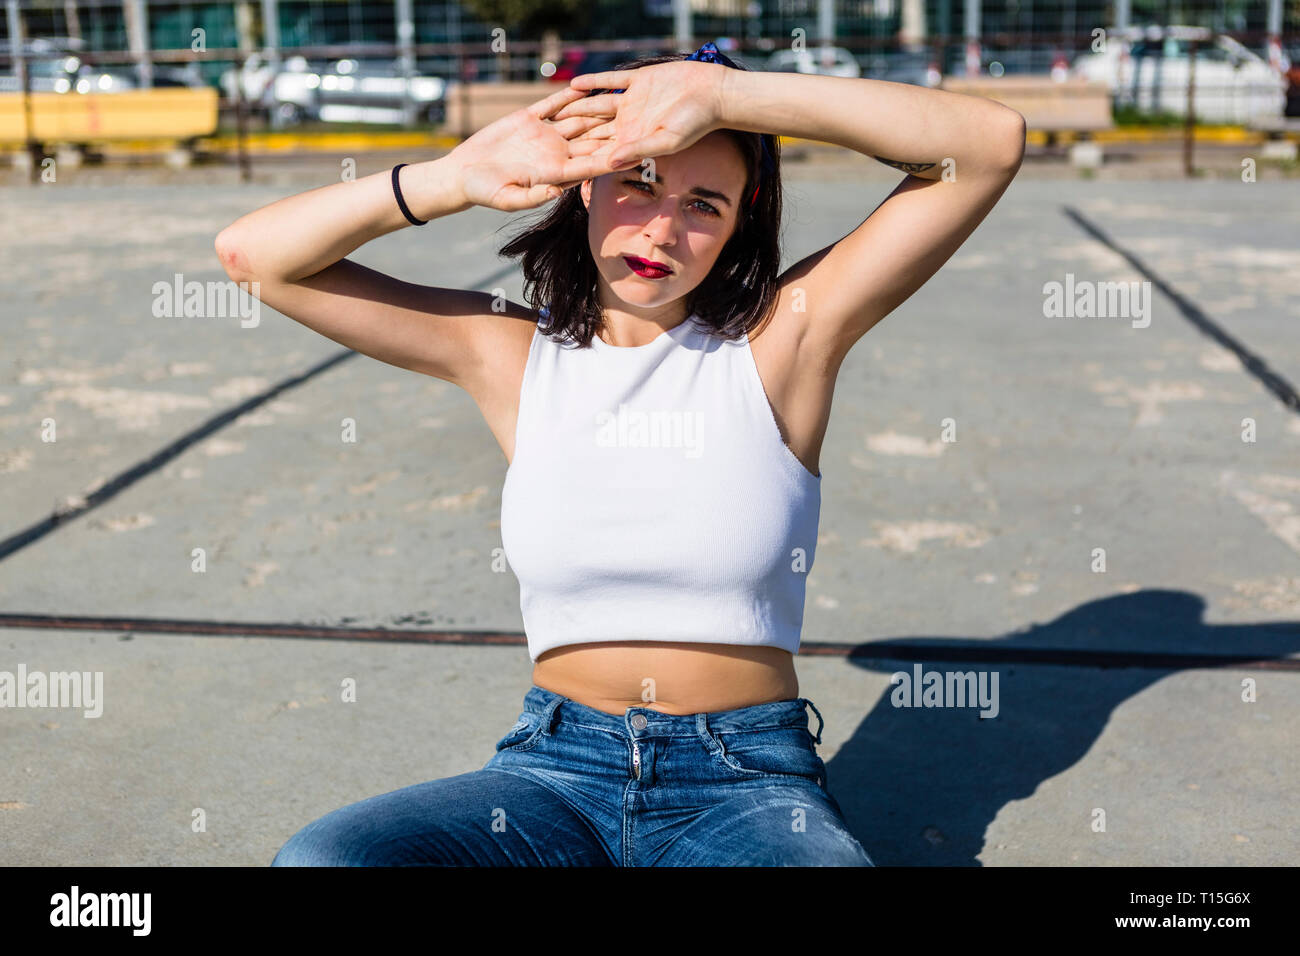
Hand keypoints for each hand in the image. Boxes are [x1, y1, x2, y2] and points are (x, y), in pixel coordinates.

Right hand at [447, 86, 624, 211]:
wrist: (464, 173)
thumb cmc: (485, 192)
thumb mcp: (508, 199)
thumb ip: (533, 196)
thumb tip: (555, 193)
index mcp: (555, 174)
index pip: (590, 166)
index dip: (612, 160)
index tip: (634, 154)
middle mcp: (555, 153)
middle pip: (591, 140)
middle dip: (614, 132)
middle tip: (640, 121)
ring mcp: (543, 134)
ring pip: (577, 119)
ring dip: (597, 109)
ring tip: (619, 97)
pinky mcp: (528, 118)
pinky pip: (552, 104)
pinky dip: (567, 95)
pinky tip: (584, 85)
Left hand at [554, 61, 727, 168]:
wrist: (713, 94)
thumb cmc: (695, 124)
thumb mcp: (665, 141)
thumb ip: (637, 150)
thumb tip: (609, 164)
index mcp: (634, 141)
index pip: (602, 152)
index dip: (582, 160)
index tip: (559, 168)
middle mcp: (630, 124)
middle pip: (595, 131)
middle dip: (572, 136)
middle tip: (546, 143)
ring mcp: (632, 102)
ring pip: (597, 107)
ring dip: (576, 109)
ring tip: (552, 112)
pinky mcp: (638, 81)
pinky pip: (611, 82)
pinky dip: (593, 83)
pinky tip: (573, 84)